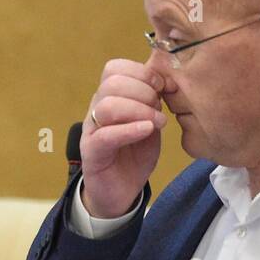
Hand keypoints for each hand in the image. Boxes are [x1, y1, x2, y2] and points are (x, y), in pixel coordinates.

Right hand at [80, 58, 166, 217]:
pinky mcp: (91, 152)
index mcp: (109, 98)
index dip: (141, 72)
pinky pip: (106, 135)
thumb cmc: (134, 155)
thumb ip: (154, 102)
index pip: (114, 68)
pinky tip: (147, 131)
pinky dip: (130, 129)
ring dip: (138, 110)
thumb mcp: (150, 123)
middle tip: (160, 108)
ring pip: (107, 105)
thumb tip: (167, 80)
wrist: (120, 191)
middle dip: (143, 90)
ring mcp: (91, 130)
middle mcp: (96, 109)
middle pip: (111, 82)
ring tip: (157, 123)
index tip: (161, 86)